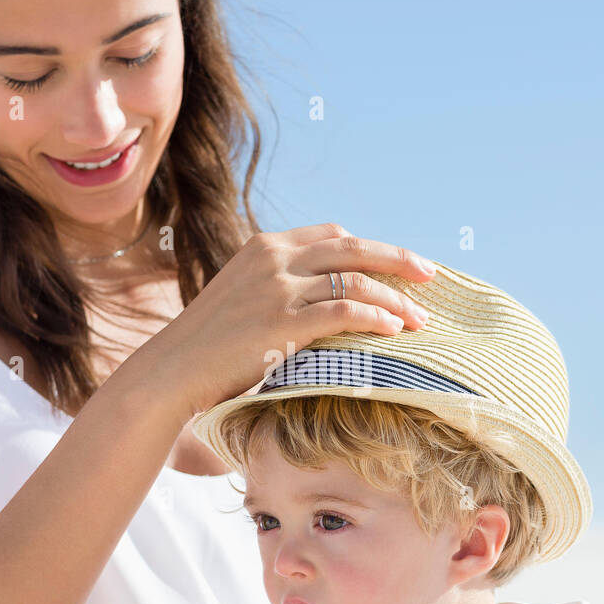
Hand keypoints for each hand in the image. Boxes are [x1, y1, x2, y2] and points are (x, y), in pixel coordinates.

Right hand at [149, 223, 436, 416]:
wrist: (172, 368)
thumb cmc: (208, 346)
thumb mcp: (242, 298)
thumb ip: (278, 288)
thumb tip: (322, 300)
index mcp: (265, 246)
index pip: (333, 235)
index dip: (371, 249)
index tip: (399, 265)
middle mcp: (274, 258)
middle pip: (354, 249)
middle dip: (399, 260)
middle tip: (431, 275)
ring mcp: (278, 288)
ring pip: (356, 282)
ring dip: (395, 299)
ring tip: (420, 319)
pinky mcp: (281, 321)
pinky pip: (344, 312)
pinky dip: (375, 318)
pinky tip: (394, 330)